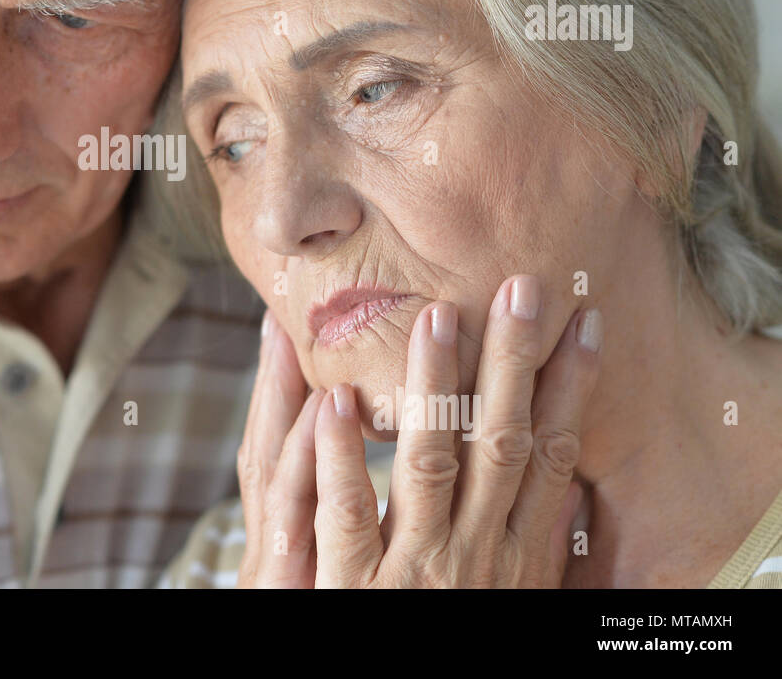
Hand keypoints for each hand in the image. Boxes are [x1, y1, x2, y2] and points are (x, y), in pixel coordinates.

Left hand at [236, 274, 600, 587]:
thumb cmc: (457, 633)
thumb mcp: (508, 596)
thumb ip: (530, 542)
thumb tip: (561, 480)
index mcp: (514, 556)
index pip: (552, 457)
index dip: (570, 389)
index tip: (584, 324)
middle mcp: (474, 555)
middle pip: (501, 443)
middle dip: (513, 363)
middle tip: (521, 287)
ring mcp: (413, 569)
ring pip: (427, 460)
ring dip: (433, 387)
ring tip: (437, 316)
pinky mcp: (352, 587)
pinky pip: (347, 512)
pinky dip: (342, 457)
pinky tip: (335, 402)